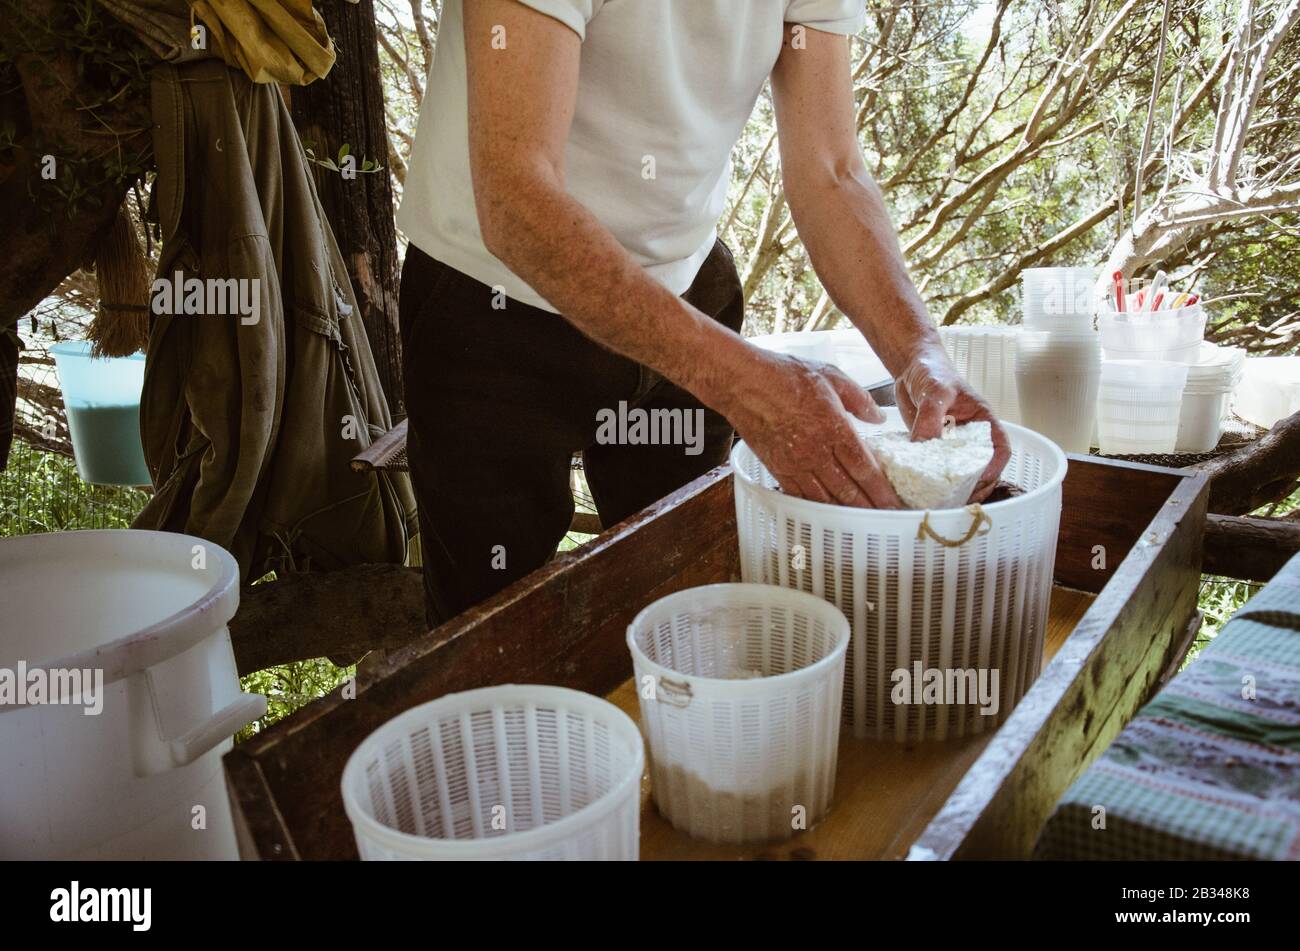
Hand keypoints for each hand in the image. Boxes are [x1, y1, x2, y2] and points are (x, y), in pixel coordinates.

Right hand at [728, 350, 902, 508]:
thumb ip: (859, 399)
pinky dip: (817, 507)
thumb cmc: (785, 375)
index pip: (864, 468)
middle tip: (885, 519)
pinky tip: (829, 514)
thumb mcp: (831, 376)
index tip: (895, 503)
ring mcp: (795, 463)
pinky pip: (801, 495)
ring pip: (825, 498)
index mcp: (834, 428)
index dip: (882, 490)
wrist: (743, 382)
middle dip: (869, 508)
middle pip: (848, 490)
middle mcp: (816, 451)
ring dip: (845, 513)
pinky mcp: (777, 468)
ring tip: (862, 523)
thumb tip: (879, 418)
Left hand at [894, 345, 1010, 501]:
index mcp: (983, 421)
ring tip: (940, 502)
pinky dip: (928, 479)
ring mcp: (950, 443)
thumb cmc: (933, 372)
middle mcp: (969, 436)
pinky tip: (920, 490)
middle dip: (974, 486)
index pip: (999, 448)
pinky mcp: (930, 447)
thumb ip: (932, 416)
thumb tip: (924, 444)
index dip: (995, 467)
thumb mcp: (936, 390)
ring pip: (957, 472)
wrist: (911, 368)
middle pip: (981, 467)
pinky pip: (932, 467)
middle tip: (958, 500)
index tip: (981, 480)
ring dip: (951, 487)